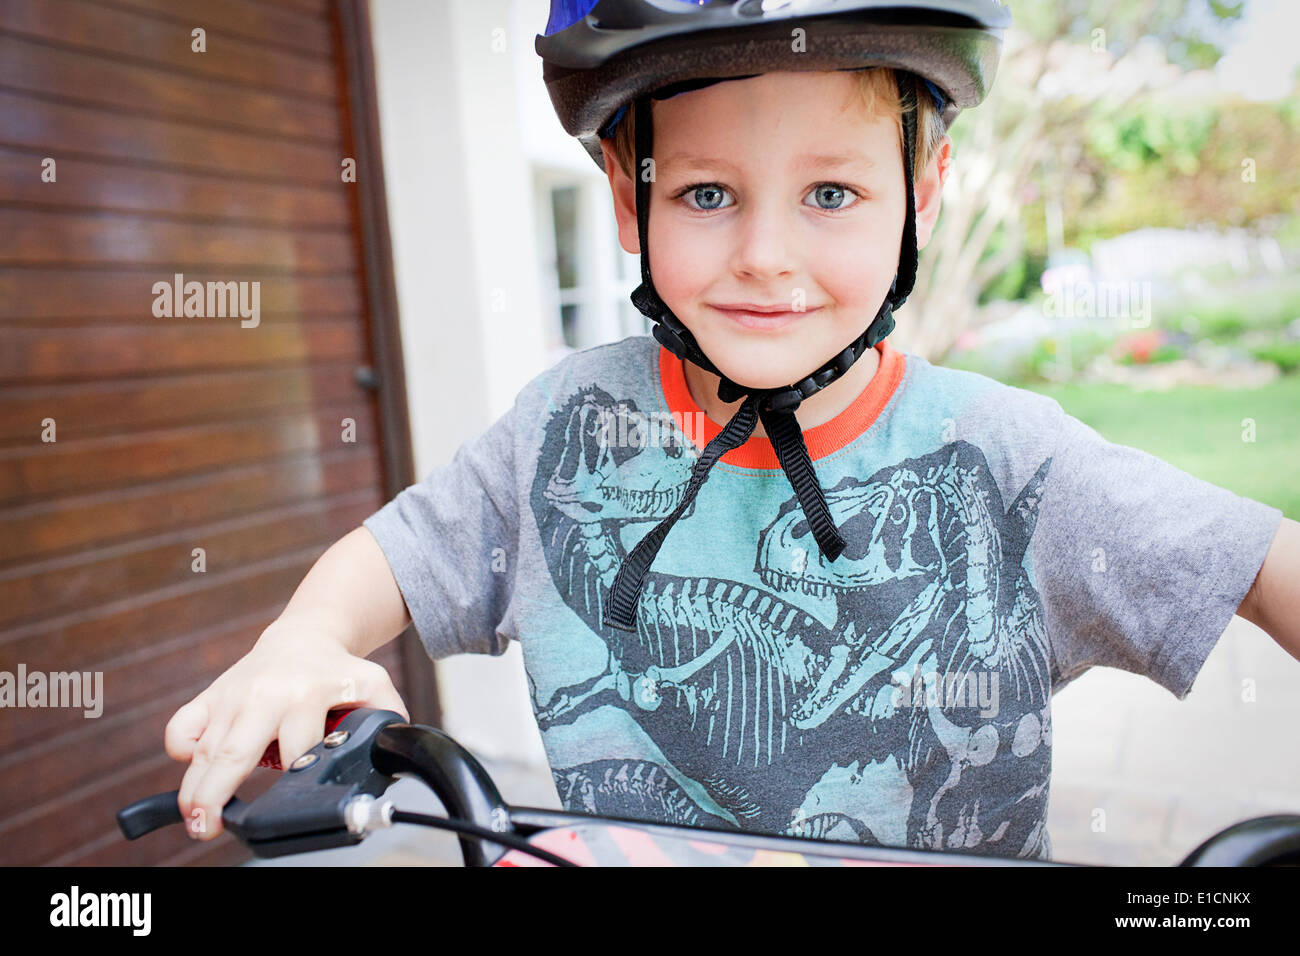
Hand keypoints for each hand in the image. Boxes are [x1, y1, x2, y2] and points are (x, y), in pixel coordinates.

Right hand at [163, 619, 408, 840]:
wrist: (305, 636)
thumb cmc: (338, 671)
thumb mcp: (373, 685)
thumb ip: (388, 716)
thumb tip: (396, 749)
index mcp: (307, 694)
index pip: (296, 749)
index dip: (294, 777)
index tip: (290, 800)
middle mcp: (264, 695)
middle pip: (234, 751)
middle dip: (216, 793)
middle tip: (208, 826)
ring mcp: (233, 695)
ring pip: (204, 748)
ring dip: (195, 788)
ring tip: (195, 821)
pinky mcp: (211, 694)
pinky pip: (183, 725)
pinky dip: (181, 748)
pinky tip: (192, 769)